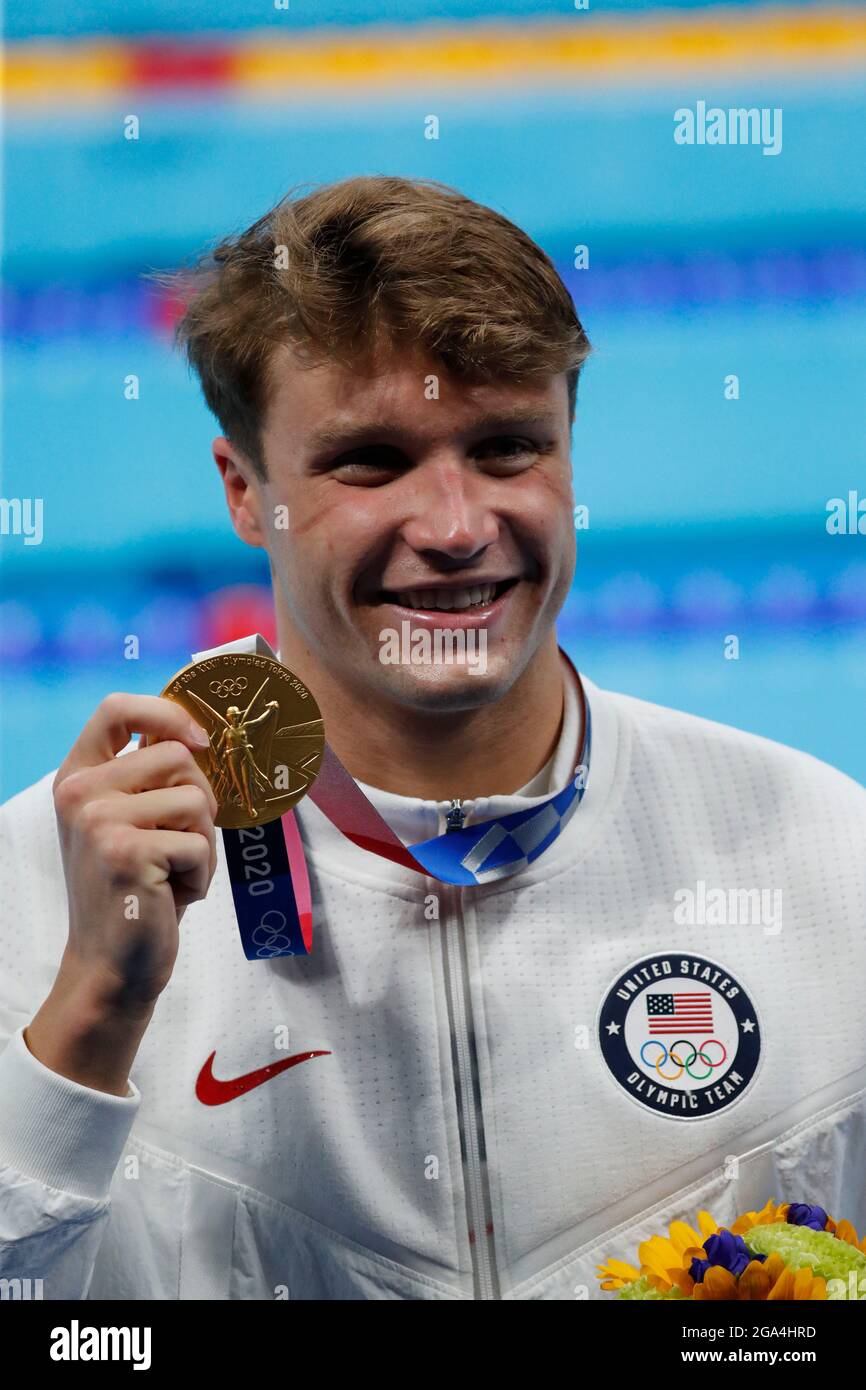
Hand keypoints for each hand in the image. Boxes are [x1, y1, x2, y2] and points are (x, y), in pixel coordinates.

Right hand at [49, 692, 218, 1010]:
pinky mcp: (125, 851)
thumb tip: (200, 730)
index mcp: (79, 775)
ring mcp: (98, 820)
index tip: (198, 740)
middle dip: (200, 800)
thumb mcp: (132, 821)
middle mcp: (80, 791)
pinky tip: (172, 895)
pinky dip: (201, 873)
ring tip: (173, 872)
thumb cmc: (137, 888)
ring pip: (196, 799)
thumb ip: (149, 777)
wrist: (113, 963)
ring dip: (203, 841)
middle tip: (179, 844)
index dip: (167, 712)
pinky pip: (200, 843)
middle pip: (177, 755)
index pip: (117, 708)